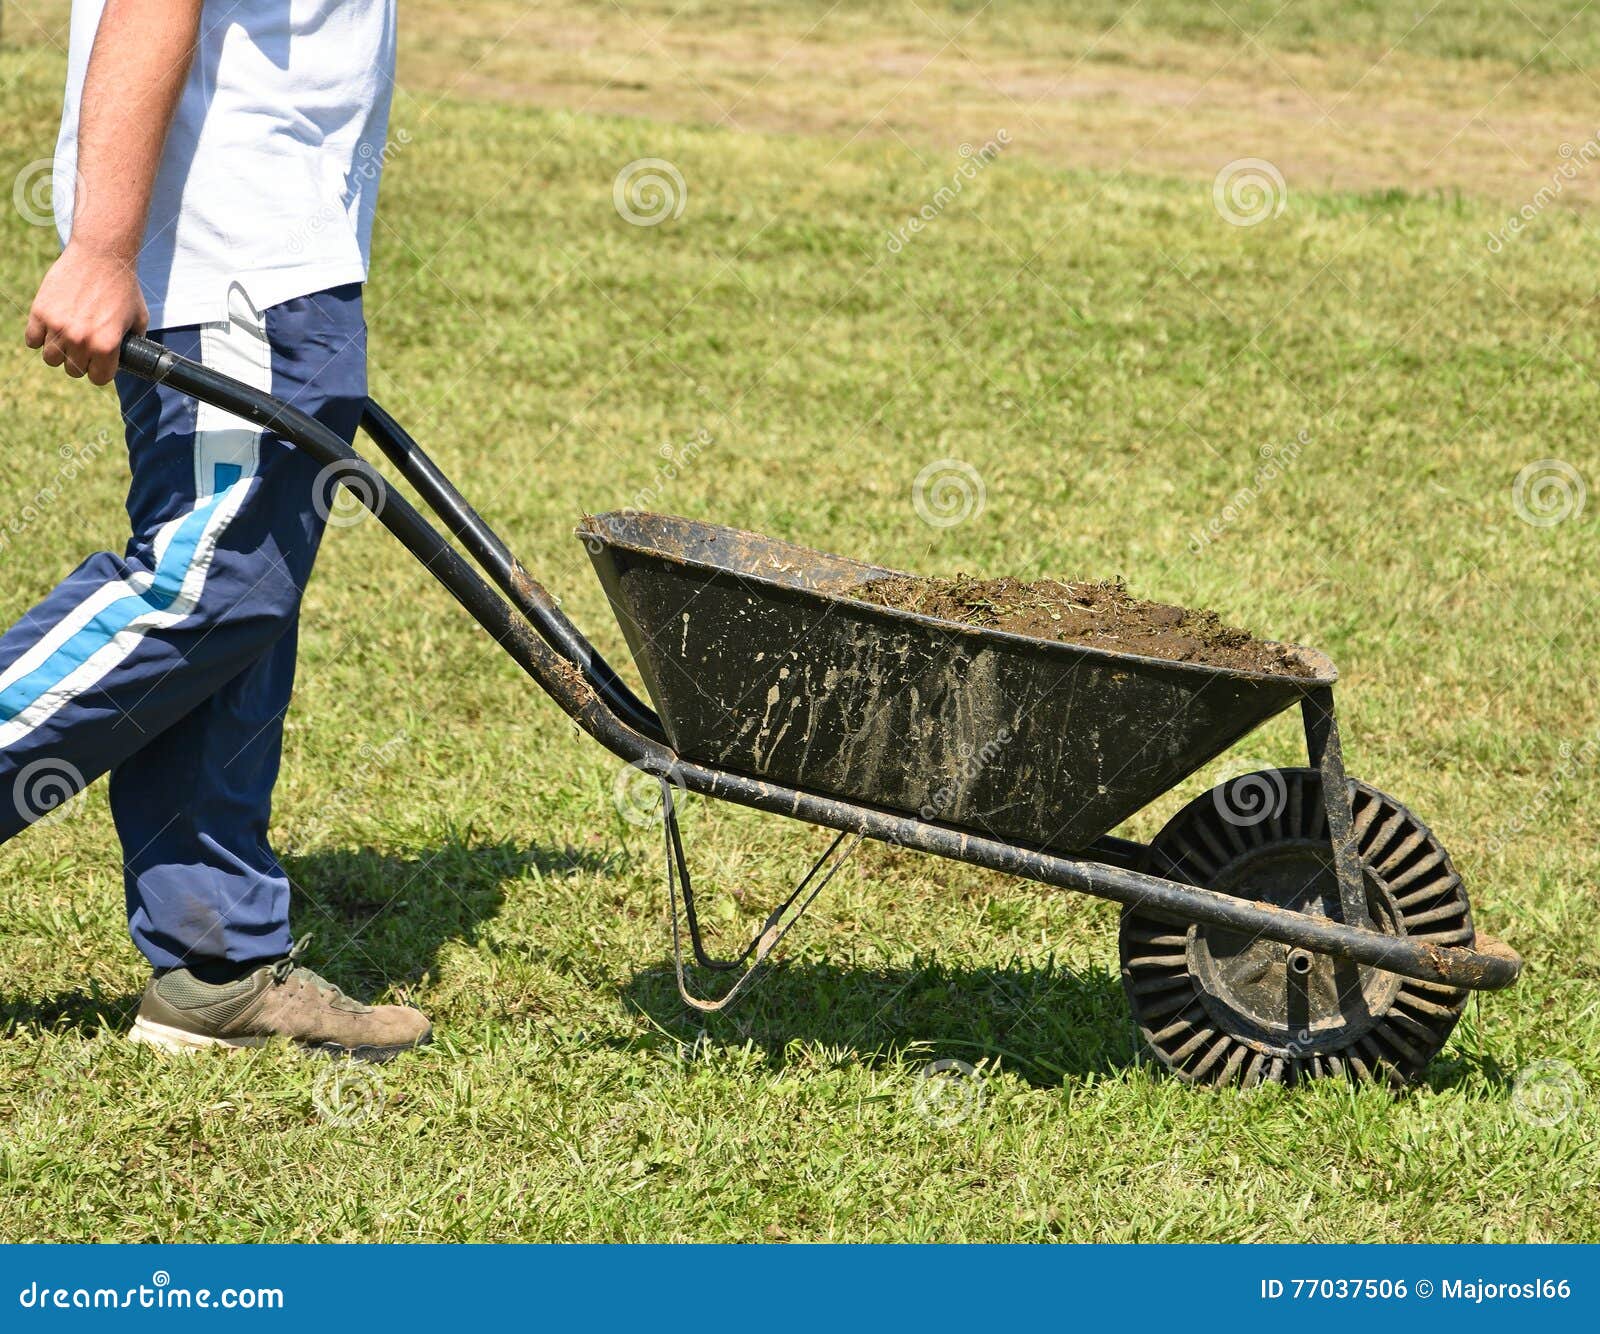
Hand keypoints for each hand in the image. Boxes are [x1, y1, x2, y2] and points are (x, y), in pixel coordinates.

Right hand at [24, 241, 147, 384]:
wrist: (102, 255)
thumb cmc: (123, 287)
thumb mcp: (139, 319)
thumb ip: (132, 342)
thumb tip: (130, 359)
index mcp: (107, 345)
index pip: (98, 379)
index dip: (101, 372)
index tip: (100, 364)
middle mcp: (81, 339)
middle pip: (73, 370)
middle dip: (81, 362)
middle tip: (84, 348)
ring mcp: (58, 326)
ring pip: (51, 358)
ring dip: (59, 352)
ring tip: (68, 339)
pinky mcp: (41, 311)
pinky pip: (32, 340)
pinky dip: (39, 338)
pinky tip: (50, 330)